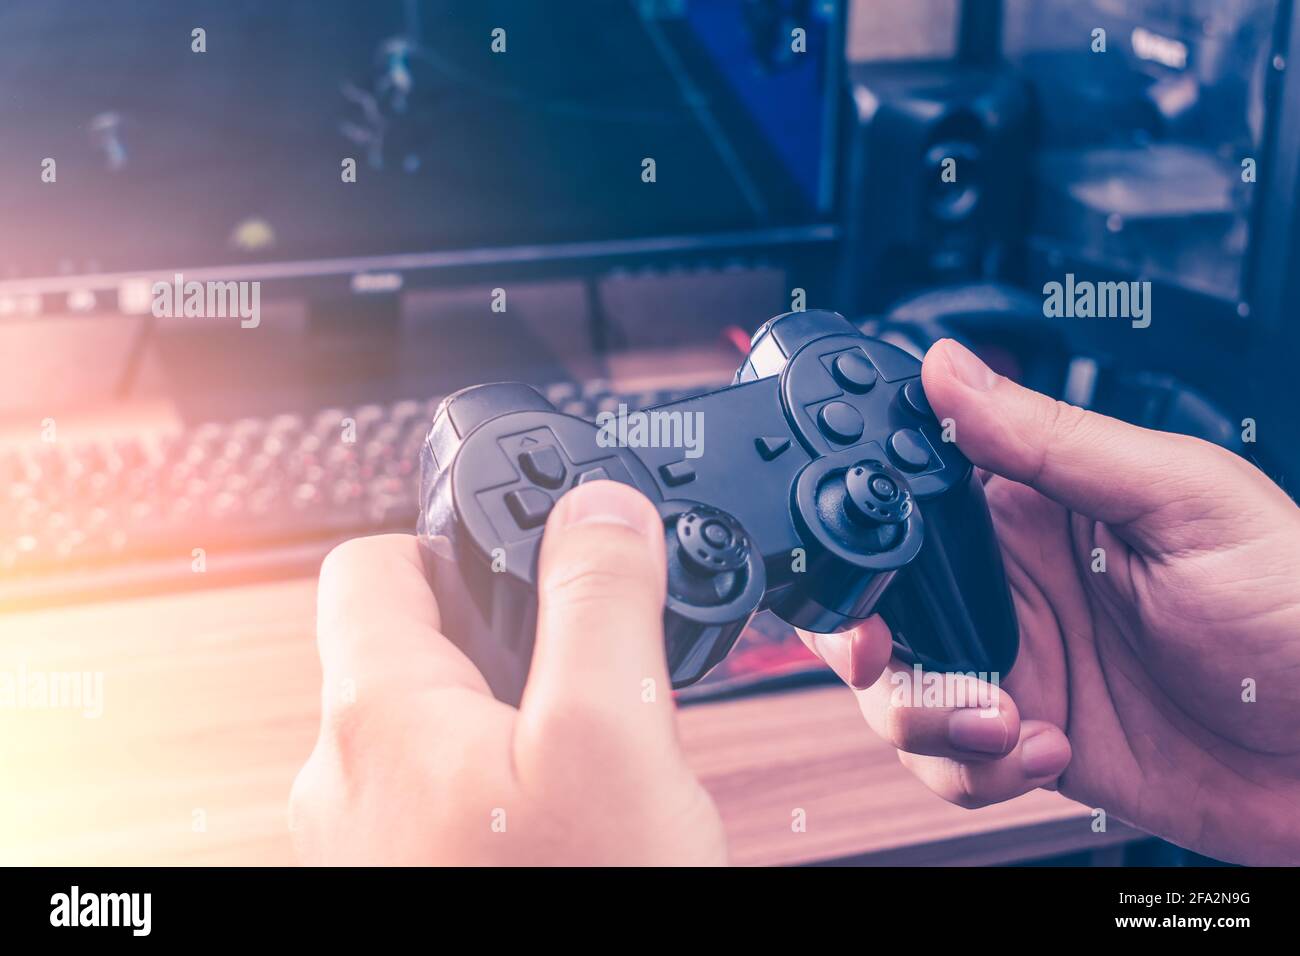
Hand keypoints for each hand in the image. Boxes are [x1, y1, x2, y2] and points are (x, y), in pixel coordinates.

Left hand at [290, 481, 726, 864]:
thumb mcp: (612, 738)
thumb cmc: (573, 919)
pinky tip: (578, 819)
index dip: (450, 537)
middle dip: (507, 636)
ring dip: (516, 716)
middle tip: (589, 663)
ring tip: (597, 746)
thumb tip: (600, 508)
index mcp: (376, 719)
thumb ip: (601, 600)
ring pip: (440, 731)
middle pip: (414, 650)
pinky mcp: (412, 887)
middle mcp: (349, 783)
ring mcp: (372, 847)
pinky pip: (449, 801)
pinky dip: (508, 785)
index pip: (373, 566)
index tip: (519, 549)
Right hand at [802, 338, 1299, 864]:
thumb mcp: (1179, 499)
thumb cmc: (1299, 603)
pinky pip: (949, 762)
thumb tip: (949, 367)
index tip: (854, 572)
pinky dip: (974, 771)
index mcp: (1032, 508)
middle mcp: (1009, 587)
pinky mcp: (1027, 741)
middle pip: (879, 606)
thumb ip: (1053, 438)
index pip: (908, 504)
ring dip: (924, 719)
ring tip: (1004, 721)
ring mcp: (1016, 667)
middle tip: (883, 657)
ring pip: (897, 693)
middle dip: (857, 641)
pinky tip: (1046, 751)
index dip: (861, 535)